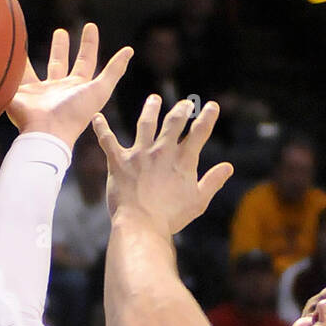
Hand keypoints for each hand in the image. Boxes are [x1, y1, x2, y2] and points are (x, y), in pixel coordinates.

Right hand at [6, 23, 132, 148]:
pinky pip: (15, 72)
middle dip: (61, 48)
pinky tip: (6, 48)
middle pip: (59, 64)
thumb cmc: (73, 114)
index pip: (86, 61)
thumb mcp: (99, 91)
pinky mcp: (19, 93)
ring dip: (32, 54)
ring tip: (29, 39)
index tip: (90, 26)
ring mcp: (37, 92)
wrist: (44, 133)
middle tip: (61, 31)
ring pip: (35, 68)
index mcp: (76, 88)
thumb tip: (129, 50)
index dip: (89, 44)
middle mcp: (57, 90)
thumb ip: (113, 72)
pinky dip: (11, 61)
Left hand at [92, 96, 232, 236]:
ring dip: (151, 109)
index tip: (212, 106)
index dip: (207, 117)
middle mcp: (162, 151)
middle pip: (174, 122)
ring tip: (154, 100)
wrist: (141, 225)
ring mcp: (140, 154)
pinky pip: (108, 141)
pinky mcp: (119, 162)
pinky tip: (97, 117)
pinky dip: (102, 129)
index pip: (199, 132)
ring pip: (146, 124)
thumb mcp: (198, 201)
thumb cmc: (171, 218)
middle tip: (185, 104)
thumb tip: (228, 167)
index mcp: (183, 160)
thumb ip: (213, 182)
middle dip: (181, 110)